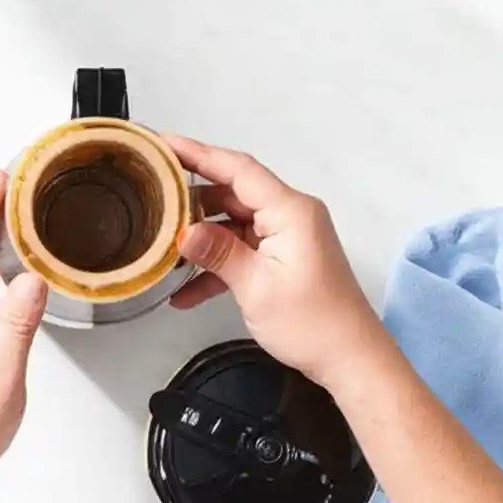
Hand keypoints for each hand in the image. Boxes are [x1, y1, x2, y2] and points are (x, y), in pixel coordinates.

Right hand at [165, 134, 383, 387]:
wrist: (350, 359)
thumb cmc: (313, 323)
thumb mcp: (256, 287)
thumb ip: (218, 253)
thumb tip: (184, 233)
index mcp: (290, 210)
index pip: (237, 169)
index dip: (197, 153)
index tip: (163, 143)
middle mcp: (290, 215)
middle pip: (232, 193)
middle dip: (191, 198)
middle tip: (152, 196)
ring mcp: (287, 237)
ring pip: (233, 223)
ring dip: (202, 238)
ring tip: (163, 247)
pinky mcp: (284, 259)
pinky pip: (243, 251)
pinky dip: (217, 266)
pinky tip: (186, 291)